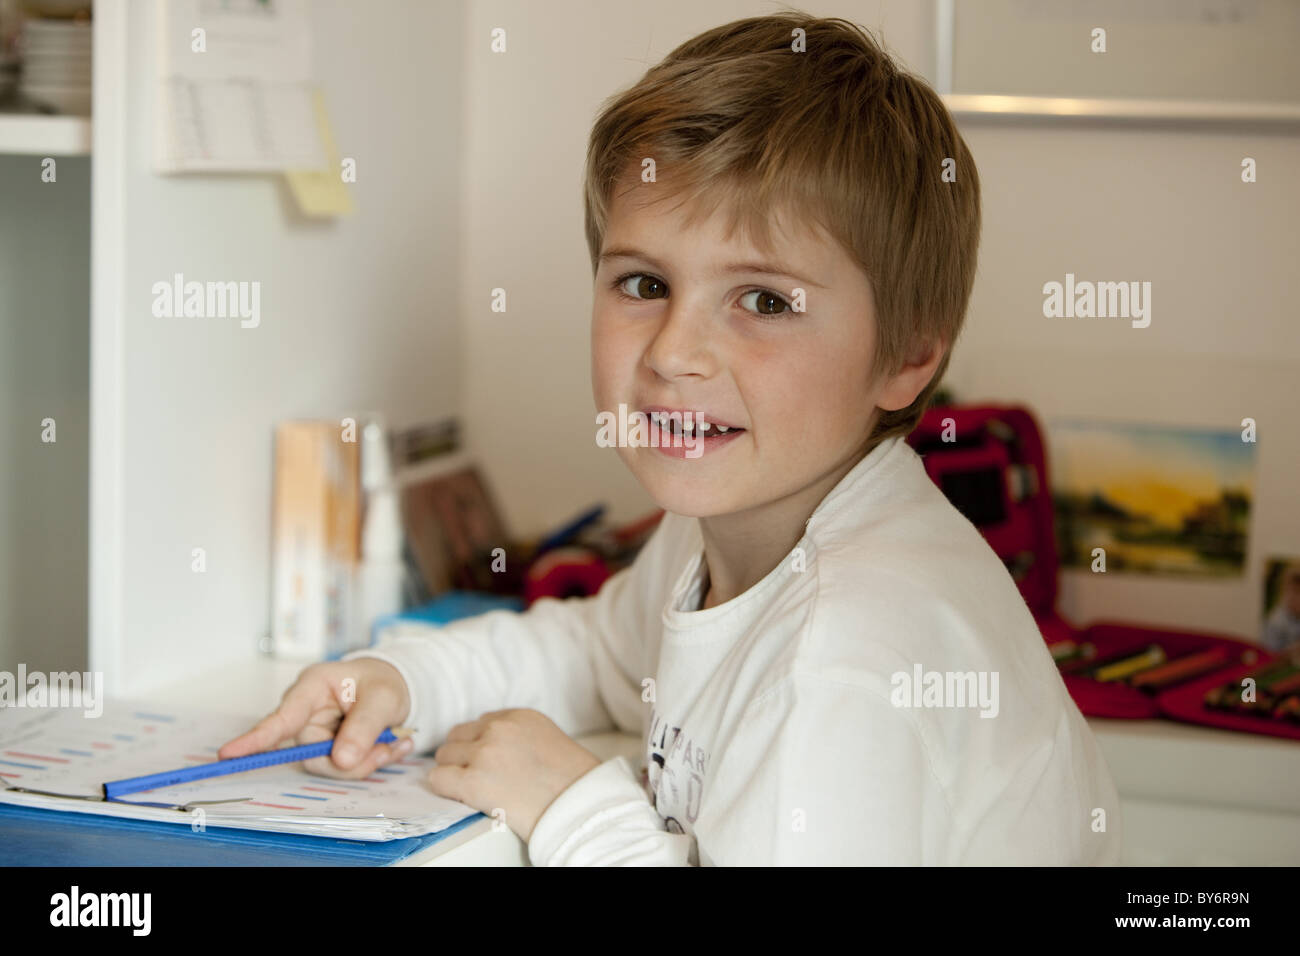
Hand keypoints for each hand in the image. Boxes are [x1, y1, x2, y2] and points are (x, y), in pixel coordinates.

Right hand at [217, 659, 413, 777]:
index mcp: (313, 687)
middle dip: (353, 759)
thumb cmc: (382, 682)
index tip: (228, 754)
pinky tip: (389, 745)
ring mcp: (313, 732)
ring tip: (394, 741)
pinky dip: (368, 762)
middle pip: (312, 753)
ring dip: (365, 761)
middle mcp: (305, 712)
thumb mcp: (384, 698)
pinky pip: (340, 767)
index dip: (255, 738)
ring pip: (328, 766)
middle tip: (388, 746)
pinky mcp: (324, 748)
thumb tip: (340, 760)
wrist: (395, 686)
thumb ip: (364, 727)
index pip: (281, 717)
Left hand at [429, 709, 601, 843]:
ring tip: (474, 788)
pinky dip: (445, 788)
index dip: (481, 744)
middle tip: (479, 775)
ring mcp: (484, 754)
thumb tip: (490, 745)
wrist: (579, 807)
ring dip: (453, 771)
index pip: (481, 723)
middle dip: (464, 755)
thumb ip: (518, 734)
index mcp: (519, 716)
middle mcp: (499, 729)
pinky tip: (461, 797)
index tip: (489, 761)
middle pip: (457, 736)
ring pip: (444, 756)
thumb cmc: (572, 781)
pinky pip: (438, 779)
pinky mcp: (473, 783)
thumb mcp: (547, 738)